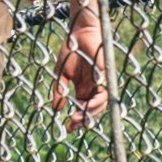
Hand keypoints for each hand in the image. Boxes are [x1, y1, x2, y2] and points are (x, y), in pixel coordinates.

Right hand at [56, 0, 111, 122]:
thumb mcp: (61, 74)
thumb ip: (59, 91)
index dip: (78, 120)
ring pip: (101, 104)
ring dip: (90, 113)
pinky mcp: (105, 74)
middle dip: (83, 120)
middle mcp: (93, 88)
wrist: (78, 32)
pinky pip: (104, 91)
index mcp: (83, 89)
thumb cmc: (71, 50)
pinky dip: (97, 100)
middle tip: (73, 126)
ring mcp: (99, 82)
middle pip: (93, 110)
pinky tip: (87, 105)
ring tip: (78, 118)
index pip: (83, 109)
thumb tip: (56, 109)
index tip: (68, 129)